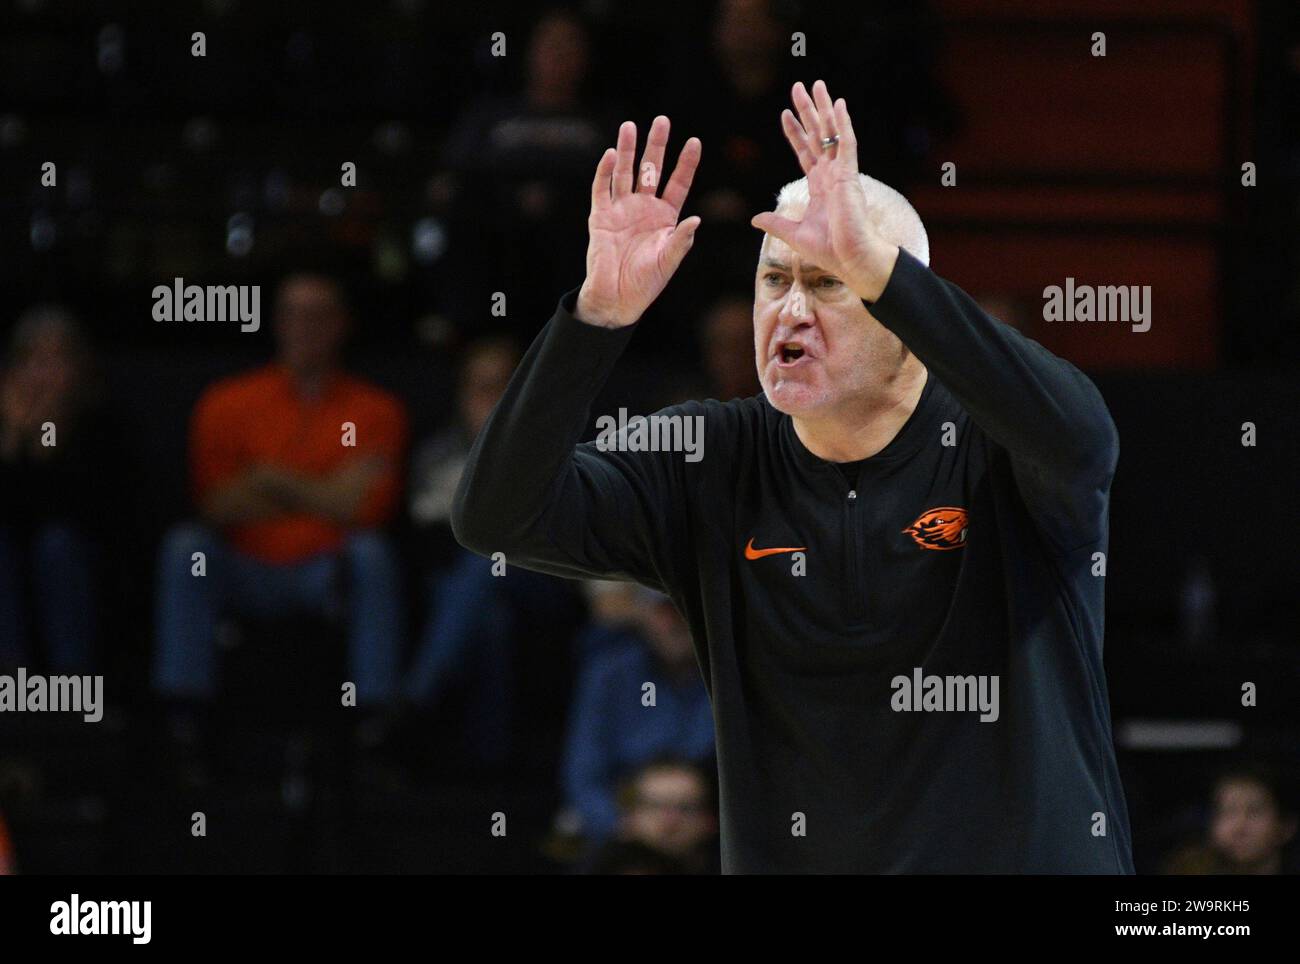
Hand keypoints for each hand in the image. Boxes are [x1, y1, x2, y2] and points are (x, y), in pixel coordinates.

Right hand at [576, 116, 701, 328]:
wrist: (616, 297)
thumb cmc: (646, 283)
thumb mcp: (668, 261)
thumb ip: (681, 241)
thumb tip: (696, 220)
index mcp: (665, 217)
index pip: (678, 183)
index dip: (685, 163)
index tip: (694, 142)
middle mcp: (643, 208)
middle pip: (651, 170)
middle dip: (656, 146)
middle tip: (662, 121)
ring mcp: (621, 210)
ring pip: (625, 173)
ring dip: (627, 150)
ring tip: (629, 126)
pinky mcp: (600, 216)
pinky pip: (602, 189)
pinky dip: (605, 172)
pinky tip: (610, 154)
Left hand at [750, 80, 897, 301]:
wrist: (849, 259)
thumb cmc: (828, 250)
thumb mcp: (793, 234)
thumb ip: (775, 222)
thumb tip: (754, 218)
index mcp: (820, 187)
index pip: (806, 151)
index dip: (795, 132)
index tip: (784, 113)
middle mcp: (831, 175)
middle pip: (817, 135)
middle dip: (807, 111)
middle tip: (799, 87)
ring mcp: (842, 173)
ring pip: (831, 133)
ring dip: (823, 108)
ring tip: (816, 85)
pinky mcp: (850, 175)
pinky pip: (846, 143)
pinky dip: (843, 123)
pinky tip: (838, 104)